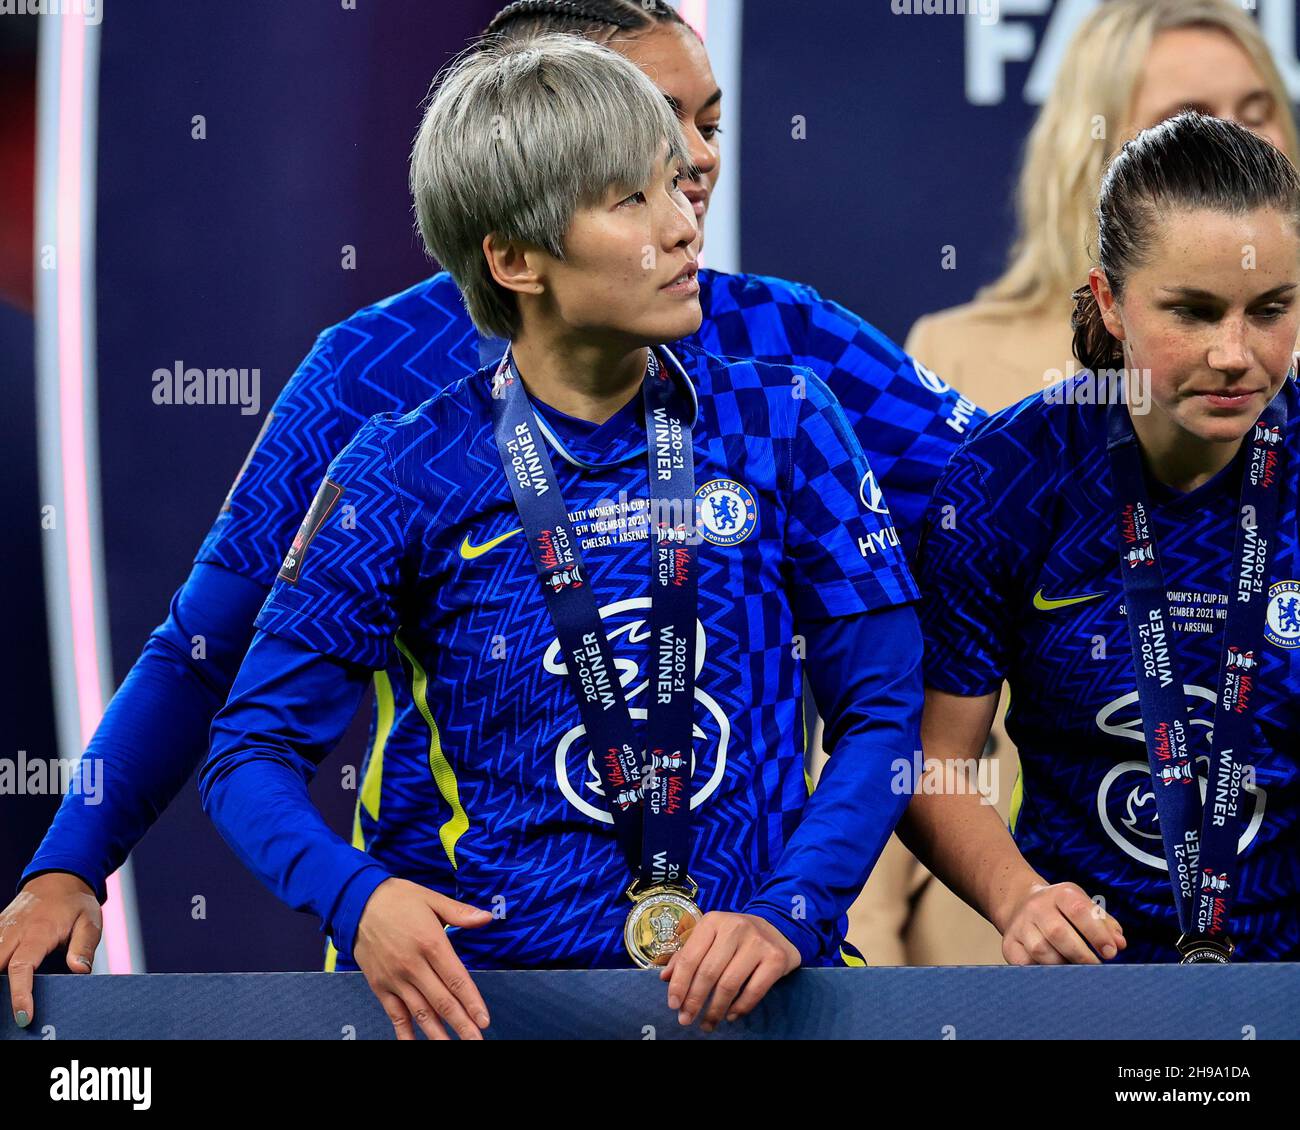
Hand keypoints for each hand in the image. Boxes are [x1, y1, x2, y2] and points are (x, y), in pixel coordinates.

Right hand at [0, 873, 101, 1027]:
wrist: (58, 880)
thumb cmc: (75, 903)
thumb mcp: (90, 920)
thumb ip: (84, 946)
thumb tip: (80, 971)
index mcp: (39, 931)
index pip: (22, 966)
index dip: (20, 994)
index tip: (24, 1016)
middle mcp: (13, 932)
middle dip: (2, 993)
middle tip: (16, 1014)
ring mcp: (1, 932)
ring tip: (12, 1003)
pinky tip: (7, 984)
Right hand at [352, 877, 493, 1040]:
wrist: (356, 901)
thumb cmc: (398, 899)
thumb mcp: (432, 899)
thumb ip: (460, 913)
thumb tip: (487, 918)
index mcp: (430, 943)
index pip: (456, 979)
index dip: (471, 1002)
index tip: (484, 1020)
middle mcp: (413, 965)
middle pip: (442, 1001)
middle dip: (461, 1024)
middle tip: (476, 1041)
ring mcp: (395, 979)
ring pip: (420, 1012)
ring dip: (438, 1034)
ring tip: (452, 1046)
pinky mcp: (379, 985)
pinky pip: (395, 1014)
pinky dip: (405, 1032)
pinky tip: (414, 1044)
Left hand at [659, 911, 800, 1031]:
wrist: (777, 928)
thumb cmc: (735, 937)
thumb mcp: (710, 937)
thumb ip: (687, 955)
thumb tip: (665, 978)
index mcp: (713, 921)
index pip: (690, 957)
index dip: (679, 984)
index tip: (673, 1005)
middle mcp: (735, 928)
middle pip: (708, 972)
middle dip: (694, 1001)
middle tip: (686, 1020)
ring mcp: (757, 942)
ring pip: (729, 984)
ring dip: (715, 1010)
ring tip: (707, 1024)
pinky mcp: (776, 958)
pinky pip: (753, 991)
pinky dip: (740, 1008)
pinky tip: (730, 1016)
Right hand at [997, 880, 1125, 963]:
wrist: (1020, 902)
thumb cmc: (1062, 910)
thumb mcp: (1084, 906)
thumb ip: (1105, 924)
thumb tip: (1119, 943)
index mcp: (1060, 894)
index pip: (1079, 910)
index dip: (1097, 933)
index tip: (1111, 952)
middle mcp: (1037, 907)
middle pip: (1058, 933)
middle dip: (1082, 955)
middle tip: (1096, 968)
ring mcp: (1020, 925)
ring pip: (1041, 950)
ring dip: (1062, 965)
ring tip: (1075, 970)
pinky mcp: (1009, 943)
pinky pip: (1025, 963)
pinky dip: (1041, 971)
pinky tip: (1054, 972)